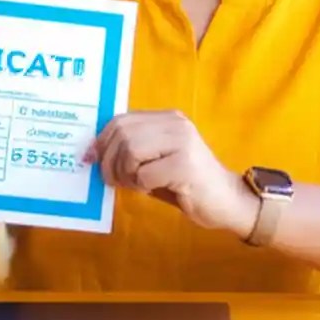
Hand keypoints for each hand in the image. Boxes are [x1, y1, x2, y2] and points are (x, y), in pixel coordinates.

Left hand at [85, 110, 257, 236]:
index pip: (120, 120)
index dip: (101, 141)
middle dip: (110, 161)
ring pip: (131, 151)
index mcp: (167, 118)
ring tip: (136, 185)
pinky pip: (144, 175)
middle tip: (114, 180)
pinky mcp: (185, 166)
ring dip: (125, 174)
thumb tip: (93, 154)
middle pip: (123, 134)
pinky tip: (152, 189)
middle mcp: (175, 124)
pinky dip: (141, 186)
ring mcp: (182, 143)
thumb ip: (132, 151)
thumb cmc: (187, 183)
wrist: (227, 201)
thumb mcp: (157, 160)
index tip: (92, 159)